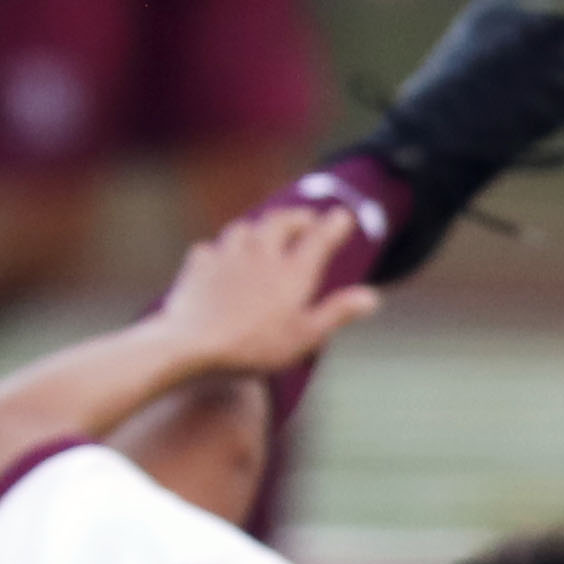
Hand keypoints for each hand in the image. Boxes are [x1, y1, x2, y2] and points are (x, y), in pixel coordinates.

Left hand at [143, 203, 382, 380]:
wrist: (192, 344)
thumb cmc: (254, 346)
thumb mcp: (304, 337)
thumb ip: (337, 313)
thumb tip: (371, 297)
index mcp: (292, 271)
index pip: (319, 238)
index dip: (334, 225)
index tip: (344, 217)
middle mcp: (261, 254)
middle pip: (281, 221)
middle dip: (297, 216)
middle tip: (306, 219)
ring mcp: (227, 255)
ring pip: (244, 227)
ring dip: (258, 227)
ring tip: (264, 232)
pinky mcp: (199, 265)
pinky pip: (211, 248)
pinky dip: (220, 250)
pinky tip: (219, 258)